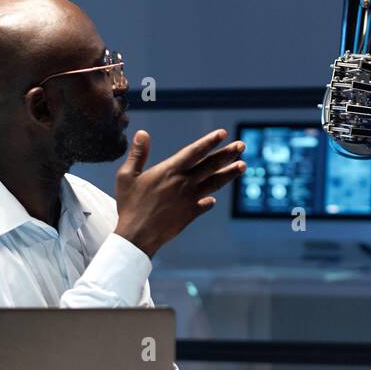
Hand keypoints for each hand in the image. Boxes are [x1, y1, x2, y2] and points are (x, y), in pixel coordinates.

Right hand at [114, 129, 245, 257]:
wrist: (137, 236)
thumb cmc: (129, 205)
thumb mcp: (127, 176)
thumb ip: (137, 154)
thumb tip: (143, 133)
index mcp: (170, 171)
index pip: (195, 151)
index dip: (210, 141)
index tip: (223, 133)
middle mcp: (184, 183)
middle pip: (211, 165)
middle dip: (228, 154)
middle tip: (242, 145)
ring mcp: (190, 199)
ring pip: (214, 183)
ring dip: (230, 173)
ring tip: (243, 165)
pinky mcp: (190, 214)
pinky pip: (205, 204)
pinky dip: (209, 200)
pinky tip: (212, 199)